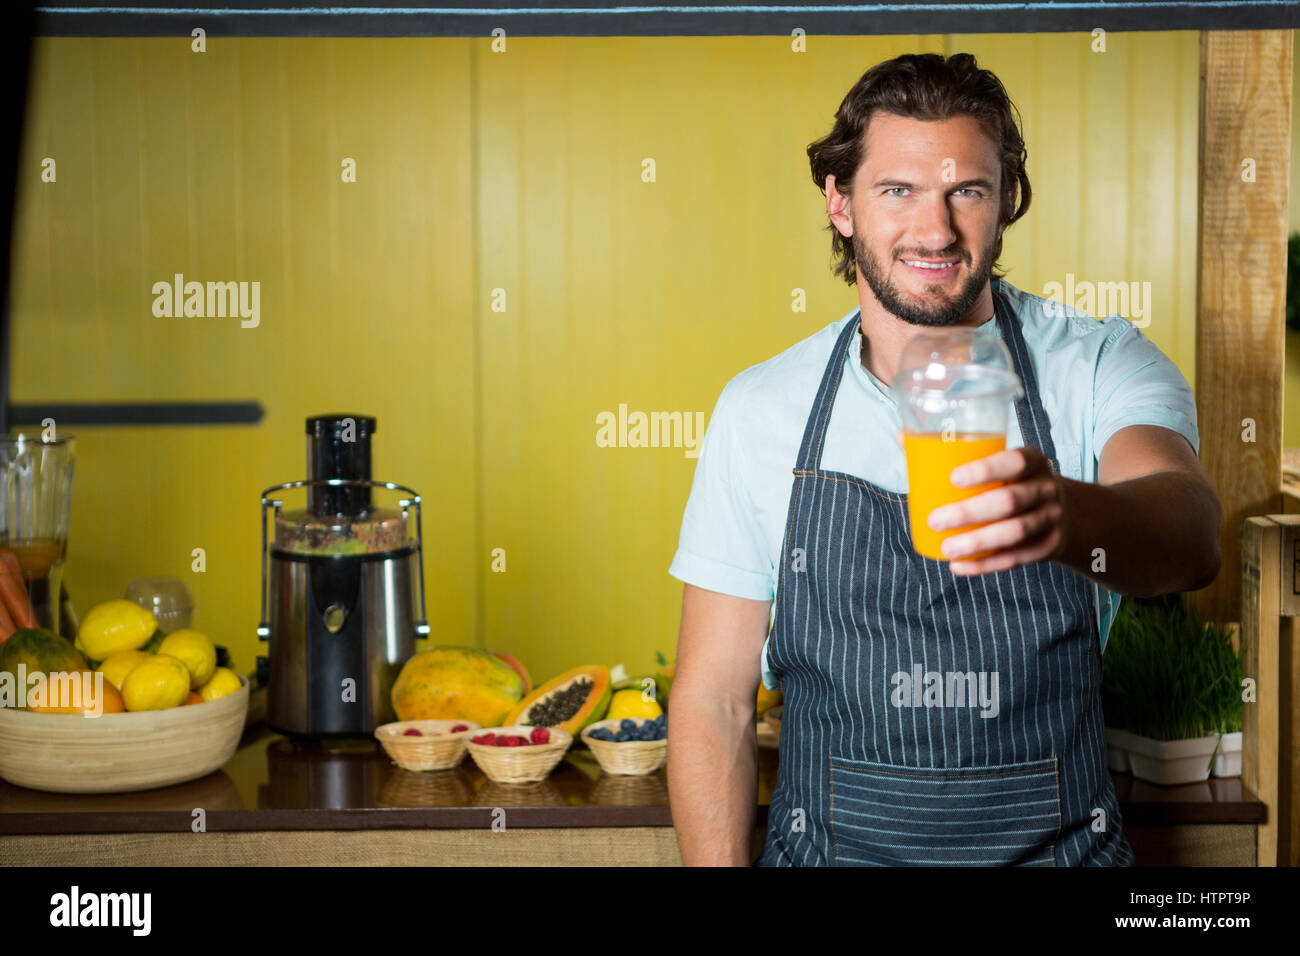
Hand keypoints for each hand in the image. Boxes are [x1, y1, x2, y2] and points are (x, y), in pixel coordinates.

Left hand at [926, 445, 1069, 574]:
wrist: (1065, 511)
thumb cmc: (1013, 481)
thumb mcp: (999, 462)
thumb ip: (956, 452)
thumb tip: (902, 437)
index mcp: (1032, 460)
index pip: (1014, 461)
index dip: (985, 470)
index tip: (953, 478)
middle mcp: (1046, 488)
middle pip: (1009, 501)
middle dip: (969, 513)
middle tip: (935, 520)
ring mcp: (1051, 518)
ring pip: (1014, 533)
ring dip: (977, 543)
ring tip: (946, 548)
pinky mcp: (1049, 546)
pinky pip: (1017, 558)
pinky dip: (986, 565)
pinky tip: (959, 566)